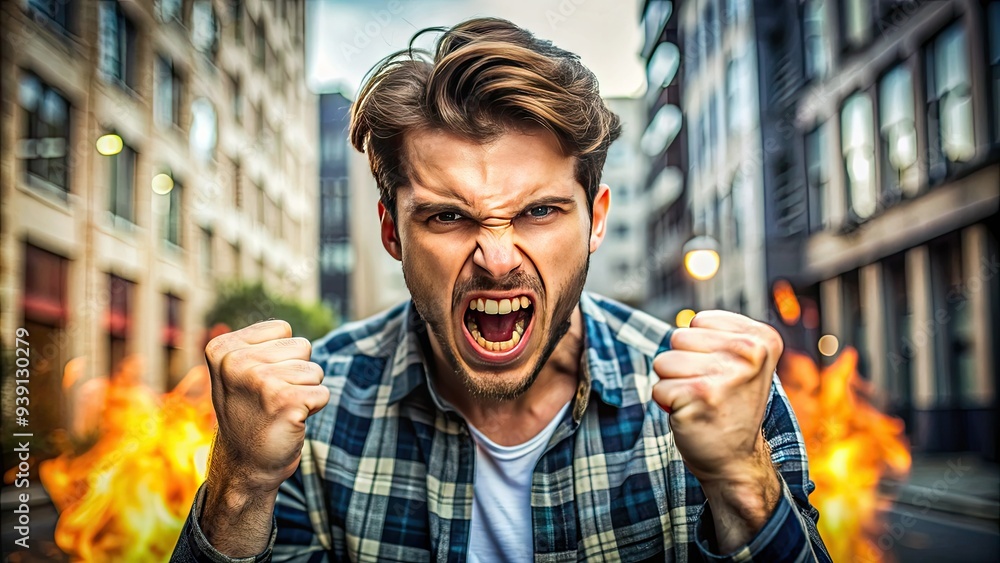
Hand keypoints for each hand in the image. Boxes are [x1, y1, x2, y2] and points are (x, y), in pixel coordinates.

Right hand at [205, 320, 329, 494]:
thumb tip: (287, 331)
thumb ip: (256, 345)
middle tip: (272, 399)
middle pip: (302, 346)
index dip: (280, 357)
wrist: (245, 466)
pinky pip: (323, 393)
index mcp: (222, 349)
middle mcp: (236, 363)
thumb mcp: (236, 373)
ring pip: (315, 370)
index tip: (259, 382)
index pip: (282, 329)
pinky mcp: (285, 402)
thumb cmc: (249, 414)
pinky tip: (289, 422)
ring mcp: (260, 382)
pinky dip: (313, 408)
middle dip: (296, 373)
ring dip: (305, 392)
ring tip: (279, 410)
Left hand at [652, 310, 781, 484]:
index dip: (700, 348)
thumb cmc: (730, 405)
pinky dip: (668, 404)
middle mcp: (750, 353)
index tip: (723, 372)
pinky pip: (658, 388)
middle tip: (708, 390)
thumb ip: (720, 335)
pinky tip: (692, 415)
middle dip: (683, 364)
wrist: (736, 460)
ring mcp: (725, 375)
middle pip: (678, 338)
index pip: (699, 321)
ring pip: (663, 361)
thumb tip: (683, 324)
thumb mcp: (743, 363)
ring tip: (699, 401)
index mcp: (762, 339)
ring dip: (673, 384)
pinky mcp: (700, 396)